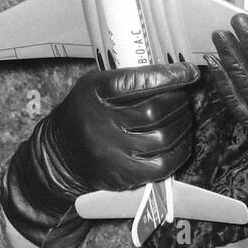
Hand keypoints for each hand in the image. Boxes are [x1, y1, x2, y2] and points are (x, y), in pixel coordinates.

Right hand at [2, 63, 198, 247]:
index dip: (169, 76)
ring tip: (182, 116)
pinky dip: (180, 149)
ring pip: (164, 136)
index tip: (189, 71)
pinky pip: (165, 163)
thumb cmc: (85, 114)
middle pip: (155, 110)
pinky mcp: (125, 175)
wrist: (59, 155)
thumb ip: (127, 79)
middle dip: (178, 100)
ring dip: (182, 124)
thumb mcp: (94, 87)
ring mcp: (114, 152)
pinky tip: (180, 139)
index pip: (137, 80)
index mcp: (95, 93)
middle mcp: (102, 122)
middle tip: (183, 96)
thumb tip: (172, 74)